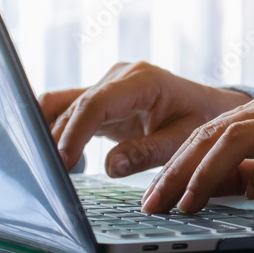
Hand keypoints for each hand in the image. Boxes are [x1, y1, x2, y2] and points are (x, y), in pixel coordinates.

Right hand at [38, 62, 251, 176]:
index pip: (96, 104)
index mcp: (142, 81)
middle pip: (73, 105)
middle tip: (46, 174)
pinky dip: (55, 131)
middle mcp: (119, 77)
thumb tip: (111, 167)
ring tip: (43, 168)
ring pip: (63, 106)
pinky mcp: (101, 99)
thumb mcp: (183, 139)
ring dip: (49, 134)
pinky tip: (48, 155)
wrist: (210, 107)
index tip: (64, 162)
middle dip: (56, 138)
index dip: (75, 133)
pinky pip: (68, 111)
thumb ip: (147, 152)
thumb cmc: (202, 119)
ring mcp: (107, 85)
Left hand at [140, 87, 253, 213]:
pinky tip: (252, 194)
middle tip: (157, 203)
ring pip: (239, 136)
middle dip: (180, 170)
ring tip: (190, 202)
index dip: (177, 163)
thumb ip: (253, 173)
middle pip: (215, 131)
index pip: (212, 131)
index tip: (156, 196)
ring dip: (208, 173)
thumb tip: (208, 189)